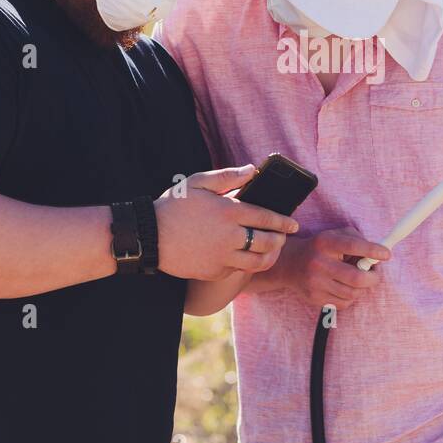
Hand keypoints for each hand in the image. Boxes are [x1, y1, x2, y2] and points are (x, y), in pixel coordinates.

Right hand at [154, 166, 298, 280]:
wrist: (148, 237)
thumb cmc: (173, 206)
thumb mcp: (198, 183)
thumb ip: (228, 176)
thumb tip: (253, 170)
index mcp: (228, 212)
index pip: (267, 218)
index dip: (284, 222)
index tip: (294, 224)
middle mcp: (230, 237)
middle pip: (268, 242)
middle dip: (280, 240)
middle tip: (283, 237)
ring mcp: (222, 257)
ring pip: (258, 262)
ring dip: (270, 257)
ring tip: (272, 251)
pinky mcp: (214, 272)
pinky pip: (238, 270)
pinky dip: (246, 264)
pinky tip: (246, 257)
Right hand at [268, 227, 389, 309]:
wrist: (290, 264)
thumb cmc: (320, 247)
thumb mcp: (335, 235)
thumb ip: (357, 240)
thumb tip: (378, 253)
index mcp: (325, 243)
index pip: (353, 246)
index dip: (373, 251)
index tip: (387, 254)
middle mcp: (319, 263)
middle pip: (356, 278)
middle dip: (373, 277)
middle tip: (375, 273)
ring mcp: (315, 283)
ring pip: (352, 293)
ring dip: (362, 288)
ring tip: (358, 278)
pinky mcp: (314, 298)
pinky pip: (343, 303)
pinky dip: (351, 296)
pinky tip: (345, 287)